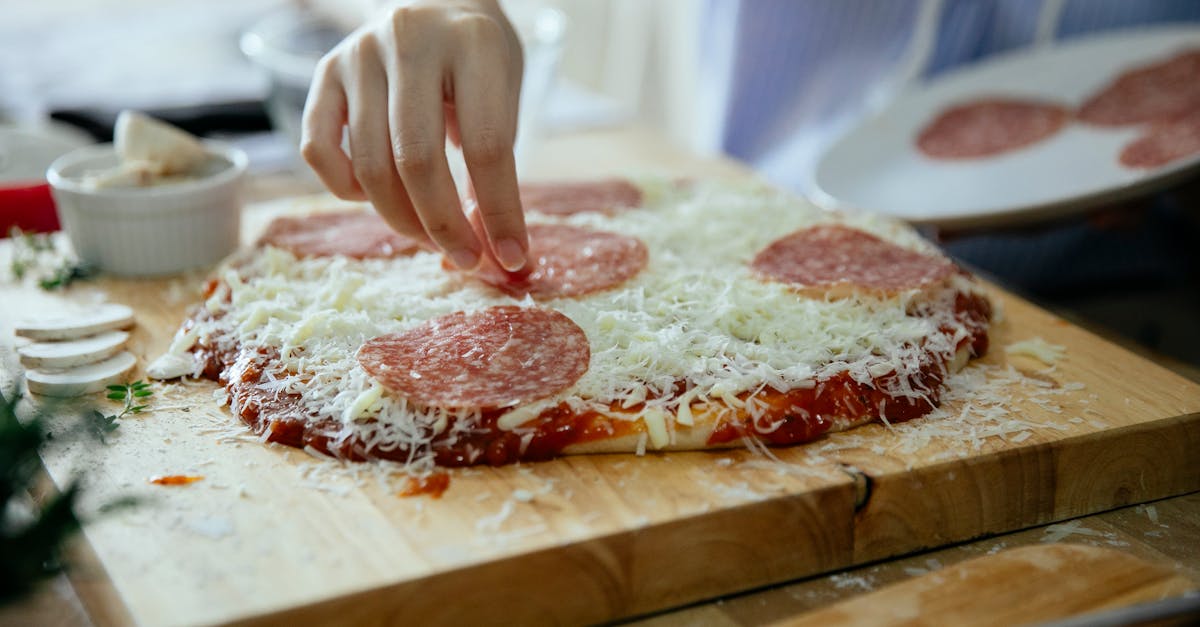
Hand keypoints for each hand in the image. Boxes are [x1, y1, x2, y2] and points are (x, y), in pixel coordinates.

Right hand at [301, 0, 527, 271]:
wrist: (435, 0)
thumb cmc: (479, 61)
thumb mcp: (504, 96)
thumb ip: (497, 167)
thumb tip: (494, 252)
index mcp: (474, 42)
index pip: (487, 146)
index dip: (500, 212)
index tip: (510, 256)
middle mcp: (410, 40)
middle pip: (418, 161)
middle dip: (444, 226)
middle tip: (466, 257)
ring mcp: (359, 55)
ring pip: (369, 166)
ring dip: (402, 220)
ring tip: (431, 237)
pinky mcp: (325, 72)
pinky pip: (319, 149)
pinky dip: (348, 189)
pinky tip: (377, 195)